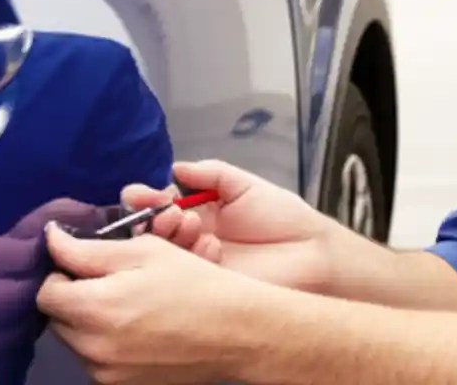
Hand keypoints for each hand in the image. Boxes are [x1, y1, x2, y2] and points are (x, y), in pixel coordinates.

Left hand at [37, 224, 263, 384]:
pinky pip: (97, 359)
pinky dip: (107, 341)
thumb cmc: (195, 285)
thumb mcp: (144, 251)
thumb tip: (51, 240)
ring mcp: (108, 373)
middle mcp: (94, 349)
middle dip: (75, 295)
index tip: (87, 262)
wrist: (237, 333)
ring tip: (130, 302)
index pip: (45, 292)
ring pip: (76, 340)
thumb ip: (88, 249)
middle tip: (112, 279)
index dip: (62, 271)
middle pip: (58, 318)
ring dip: (90, 319)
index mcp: (96, 310)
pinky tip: (139, 326)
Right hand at [123, 159, 335, 293]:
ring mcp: (195, 266)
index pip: (160, 206)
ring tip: (186, 222)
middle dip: (150, 217)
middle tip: (166, 211)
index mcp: (200, 214)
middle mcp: (192, 240)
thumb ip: (211, 173)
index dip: (147, 199)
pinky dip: (189, 256)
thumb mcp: (245, 186)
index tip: (143, 194)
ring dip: (166, 234)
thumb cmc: (284, 218)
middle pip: (152, 230)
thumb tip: (176, 168)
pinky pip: (181, 274)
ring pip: (161, 252)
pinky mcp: (204, 289)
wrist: (313, 254)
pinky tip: (208, 244)